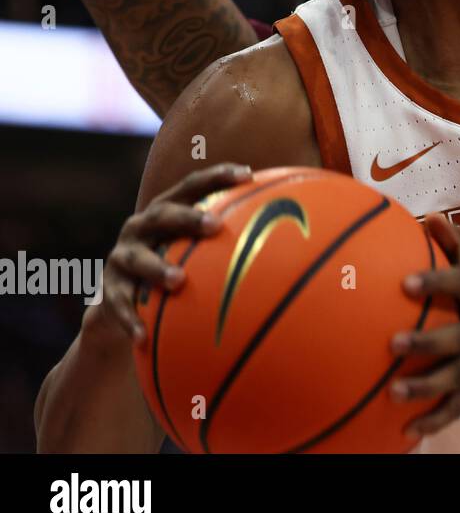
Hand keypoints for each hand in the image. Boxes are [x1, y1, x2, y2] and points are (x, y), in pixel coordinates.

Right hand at [95, 162, 252, 341]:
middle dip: (189, 217)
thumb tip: (296, 234)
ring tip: (179, 281)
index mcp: (168, 210)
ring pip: (137, 258)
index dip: (217, 177)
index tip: (247, 175)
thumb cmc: (179, 268)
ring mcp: (123, 256)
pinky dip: (131, 320)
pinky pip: (118, 304)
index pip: (192, 186)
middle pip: (164, 214)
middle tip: (216, 226)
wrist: (124, 304)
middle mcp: (142, 227)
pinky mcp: (109, 288)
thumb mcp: (199, 251)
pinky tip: (144, 337)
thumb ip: (234, 238)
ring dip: (157, 268)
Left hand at [391, 212, 459, 439]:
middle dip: (430, 343)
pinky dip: (435, 420)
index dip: (438, 281)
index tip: (405, 283)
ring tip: (393, 393)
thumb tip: (430, 217)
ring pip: (459, 378)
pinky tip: (407, 431)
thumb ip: (453, 244)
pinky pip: (458, 407)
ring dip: (427, 387)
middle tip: (393, 343)